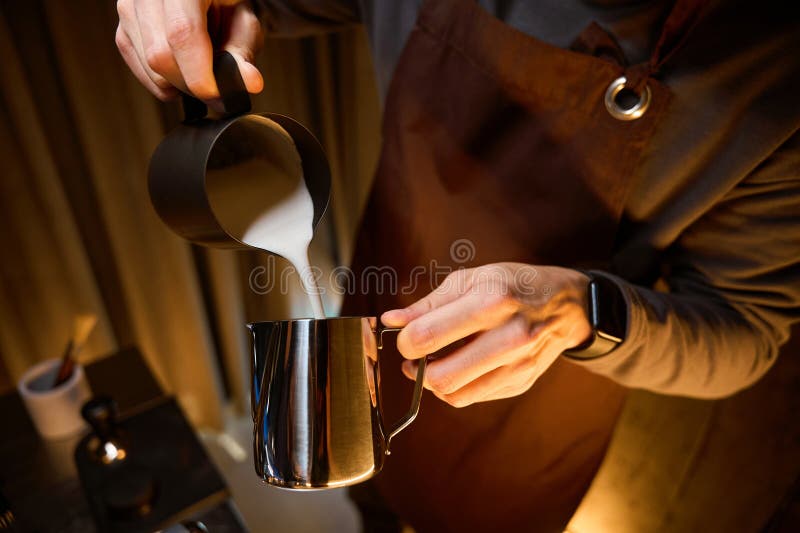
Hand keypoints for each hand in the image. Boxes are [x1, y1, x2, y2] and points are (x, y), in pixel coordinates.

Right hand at [115, 0, 263, 100]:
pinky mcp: (123, 28)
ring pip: (149, 66)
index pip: (182, 32)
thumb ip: (243, 51)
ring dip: (180, 84)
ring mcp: (129, 8)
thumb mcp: (242, 19)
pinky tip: (183, 72)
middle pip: (161, 55)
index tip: (217, 94)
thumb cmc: (223, 1)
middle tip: (217, 89)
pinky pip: (140, 69)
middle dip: (192, 84)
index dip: (199, 72)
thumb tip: (248, 83)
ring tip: (202, 70)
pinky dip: (165, 82)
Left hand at [382, 264, 591, 407]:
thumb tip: (391, 321)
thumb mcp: (470, 279)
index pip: (427, 335)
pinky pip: (474, 397)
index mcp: (491, 301)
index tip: (405, 336)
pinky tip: (460, 366)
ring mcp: (518, 364)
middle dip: (417, 369)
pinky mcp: (522, 382)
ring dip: (434, 382)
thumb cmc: (512, 285)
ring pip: (456, 394)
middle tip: (415, 355)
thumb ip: (428, 304)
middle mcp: (508, 336)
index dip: (405, 340)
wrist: (566, 305)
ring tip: (434, 362)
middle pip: (442, 376)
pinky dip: (457, 386)